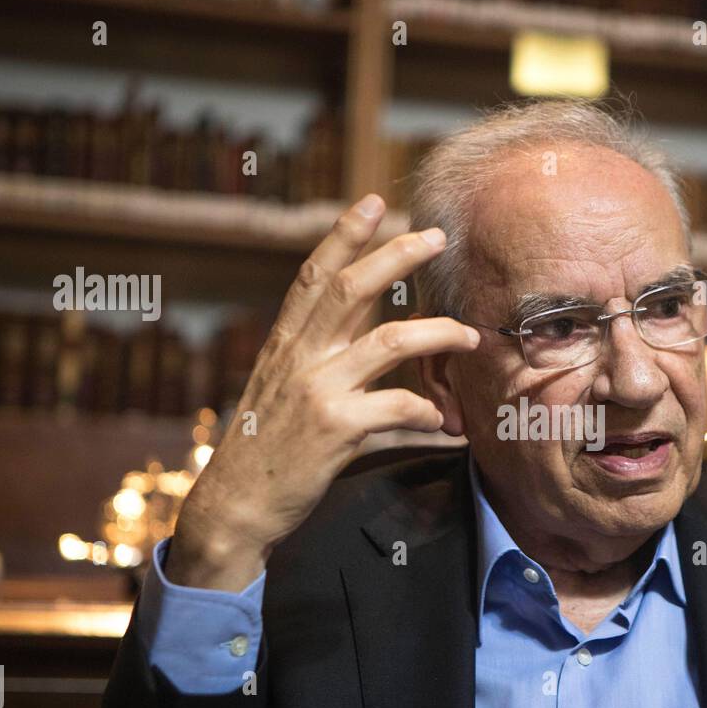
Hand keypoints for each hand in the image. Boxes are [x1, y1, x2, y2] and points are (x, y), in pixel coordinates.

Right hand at [165, 194, 478, 590]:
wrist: (236, 505)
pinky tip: (442, 423)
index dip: (344, 235)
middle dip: (398, 255)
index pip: (313, 274)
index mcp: (286, 344)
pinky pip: (398, 406)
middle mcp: (299, 357)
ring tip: (470, 335)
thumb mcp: (285, 390)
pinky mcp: (336, 428)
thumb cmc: (269, 450)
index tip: (373, 201)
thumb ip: (325, 356)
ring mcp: (317, 390)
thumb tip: (374, 330)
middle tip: (437, 236)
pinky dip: (427, 411)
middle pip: (352, 288)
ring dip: (439, 333)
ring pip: (391, 341)